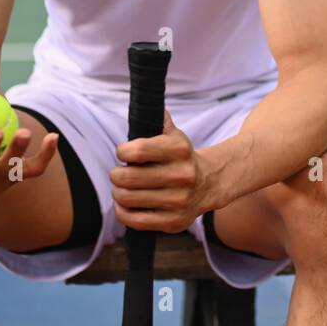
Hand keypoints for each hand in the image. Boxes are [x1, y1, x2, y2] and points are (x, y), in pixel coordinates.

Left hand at [111, 110, 211, 233]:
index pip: (138, 150)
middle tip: (118, 174)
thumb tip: (145, 103)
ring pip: (127, 199)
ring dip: (118, 193)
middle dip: (116, 175)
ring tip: (122, 188)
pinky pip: (134, 220)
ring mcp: (178, 201)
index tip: (123, 153)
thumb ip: (158, 120)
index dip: (122, 151)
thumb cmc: (181, 157)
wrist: (210, 183)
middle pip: (127, 177)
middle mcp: (182, 175)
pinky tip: (126, 204)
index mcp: (180, 149)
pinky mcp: (173, 222)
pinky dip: (123, 212)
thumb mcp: (175, 135)